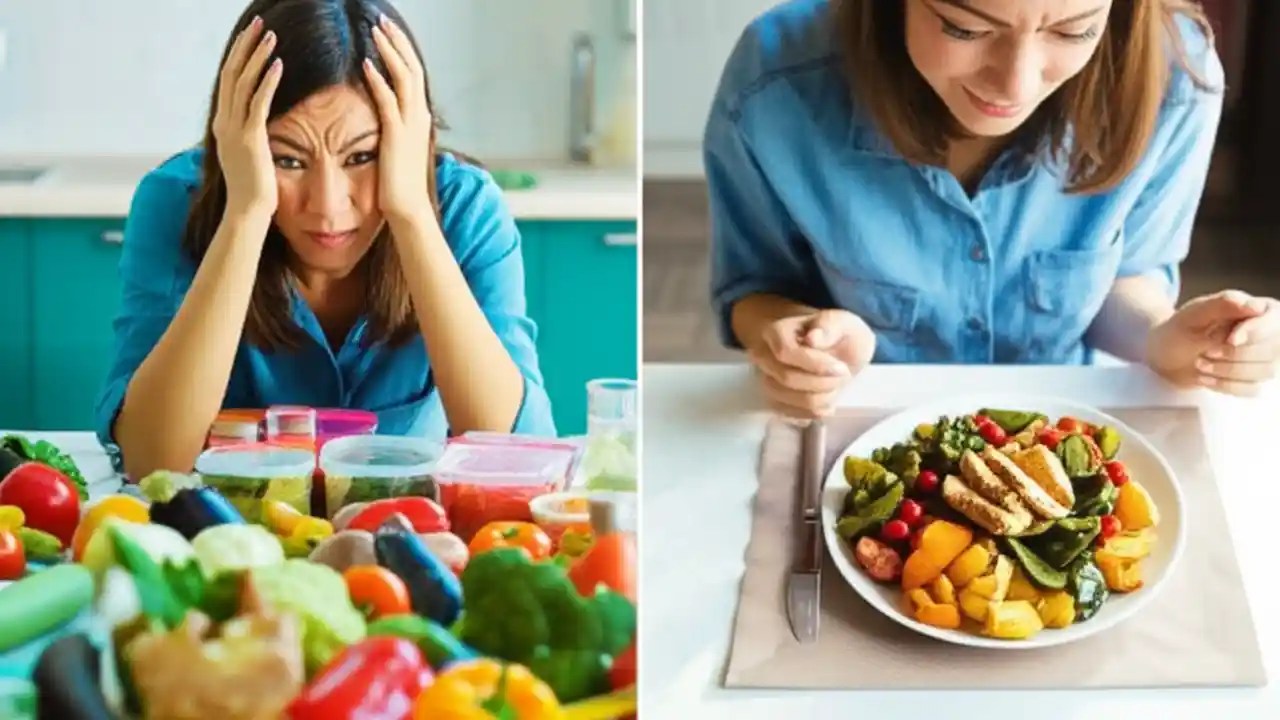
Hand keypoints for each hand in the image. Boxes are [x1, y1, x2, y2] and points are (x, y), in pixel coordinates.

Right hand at [212, 16, 280, 217]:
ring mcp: (234, 130)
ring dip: (257, 56)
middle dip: (246, 46)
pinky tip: (279, 64)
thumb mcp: (247, 155)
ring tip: (271, 35)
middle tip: (259, 23)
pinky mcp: (250, 139)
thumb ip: (250, 135)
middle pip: (232, 73)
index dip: (239, 55)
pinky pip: (258, 103)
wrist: (248, 212)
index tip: (252, 36)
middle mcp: (224, 123)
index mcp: (223, 125)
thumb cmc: (254, 189)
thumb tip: (259, 123)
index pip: (229, 80)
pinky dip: (267, 81)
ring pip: (242, 83)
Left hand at [363, 14, 432, 226]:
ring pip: (404, 78)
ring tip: (374, 32)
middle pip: (411, 68)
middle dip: (396, 42)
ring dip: (388, 52)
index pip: (413, 75)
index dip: (401, 52)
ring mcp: (410, 125)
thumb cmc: (399, 185)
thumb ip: (394, 129)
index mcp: (419, 119)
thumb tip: (384, 118)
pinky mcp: (396, 136)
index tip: (387, 34)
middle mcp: (419, 117)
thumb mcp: (399, 150)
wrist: (409, 210)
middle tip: (381, 21)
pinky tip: (365, 65)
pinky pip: (388, 101)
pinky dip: (378, 81)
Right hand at [748, 309, 875, 418]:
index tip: (840, 368)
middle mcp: (763, 356)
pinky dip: (812, 412)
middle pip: (786, 378)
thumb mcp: (843, 322)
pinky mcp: (774, 400)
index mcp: (776, 331)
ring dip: (819, 398)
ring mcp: (766, 379)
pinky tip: (828, 402)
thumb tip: (812, 339)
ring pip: (786, 399)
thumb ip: (830, 326)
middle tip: (843, 375)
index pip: (785, 352)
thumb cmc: (836, 335)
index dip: (814, 364)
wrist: (833, 349)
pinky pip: (788, 414)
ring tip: (835, 386)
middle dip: (821, 382)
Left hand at [1146, 290, 1279, 396]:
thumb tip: (1255, 305)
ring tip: (1200, 364)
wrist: (1166, 354)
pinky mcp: (1253, 379)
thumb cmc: (1180, 329)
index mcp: (1260, 309)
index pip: (1274, 322)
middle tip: (1205, 352)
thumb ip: (1222, 304)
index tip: (1231, 340)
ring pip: (1265, 371)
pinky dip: (1226, 385)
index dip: (1256, 332)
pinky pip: (1252, 389)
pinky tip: (1205, 379)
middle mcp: (1268, 333)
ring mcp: (1264, 358)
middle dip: (1234, 354)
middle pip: (1271, 350)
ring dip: (1228, 370)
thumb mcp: (1194, 313)